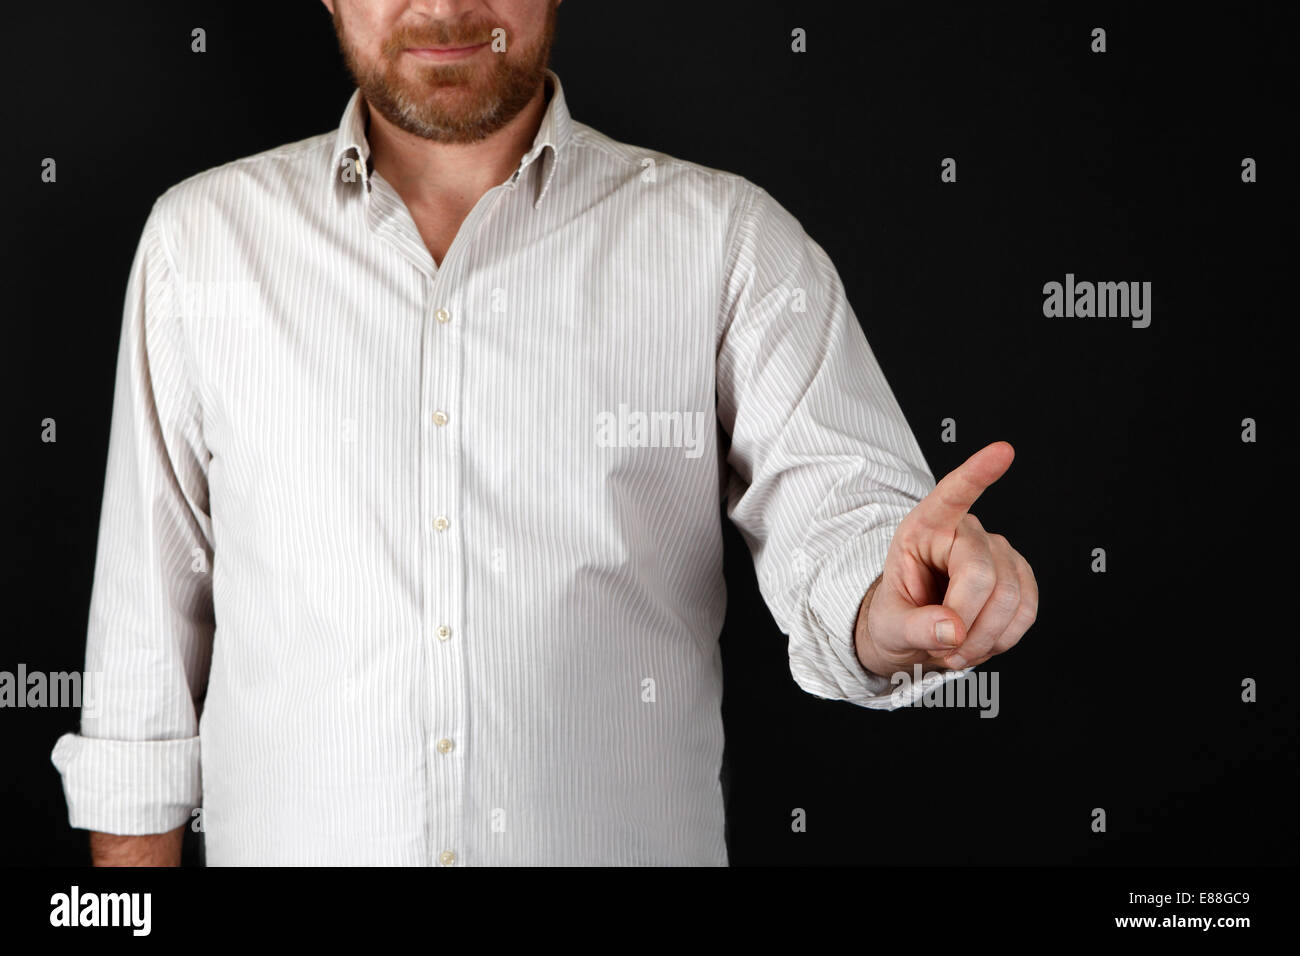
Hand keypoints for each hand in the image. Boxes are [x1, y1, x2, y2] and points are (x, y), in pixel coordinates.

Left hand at [854, 441, 1037, 676]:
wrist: (916, 634)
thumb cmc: (897, 619)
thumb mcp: (888, 627)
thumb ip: (914, 627)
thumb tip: (954, 629)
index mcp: (924, 528)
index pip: (951, 495)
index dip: (977, 474)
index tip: (1002, 451)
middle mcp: (965, 532)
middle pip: (982, 575)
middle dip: (965, 623)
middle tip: (942, 647)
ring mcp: (999, 552)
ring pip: (1010, 598)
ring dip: (984, 638)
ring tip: (956, 646)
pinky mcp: (1020, 576)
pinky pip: (1027, 611)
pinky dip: (1003, 639)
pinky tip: (980, 640)